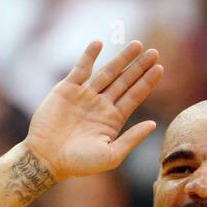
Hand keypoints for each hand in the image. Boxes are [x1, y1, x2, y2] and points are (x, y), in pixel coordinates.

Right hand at [24, 39, 162, 182]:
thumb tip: (153, 124)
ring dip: (121, 58)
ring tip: (137, 45)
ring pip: (107, 72)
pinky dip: (89, 55)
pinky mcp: (67, 89)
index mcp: (113, 120)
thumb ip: (132, 139)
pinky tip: (99, 43)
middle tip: (154, 52)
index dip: (147, 82)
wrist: (46, 159)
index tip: (160, 68)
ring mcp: (85, 96)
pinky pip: (81, 68)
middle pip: (124, 81)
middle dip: (139, 67)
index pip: (134, 96)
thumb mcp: (111, 155)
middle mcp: (101, 105)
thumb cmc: (79, 163)